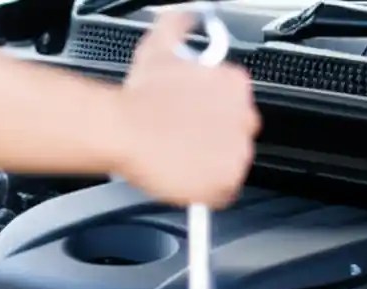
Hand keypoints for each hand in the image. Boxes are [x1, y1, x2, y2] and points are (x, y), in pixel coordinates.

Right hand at [115, 12, 259, 208]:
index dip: (212, 116)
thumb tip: (188, 15)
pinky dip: (205, 192)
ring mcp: (237, 152)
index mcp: (235, 84)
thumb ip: (180, 25)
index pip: (236, 106)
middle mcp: (244, 116)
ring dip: (208, 165)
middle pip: (236, 136)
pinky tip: (183, 179)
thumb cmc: (139, 95)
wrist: (122, 128)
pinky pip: (223, 193)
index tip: (193, 120)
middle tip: (183, 141)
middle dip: (213, 140)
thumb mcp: (160, 46)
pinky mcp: (226, 182)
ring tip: (179, 160)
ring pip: (230, 165)